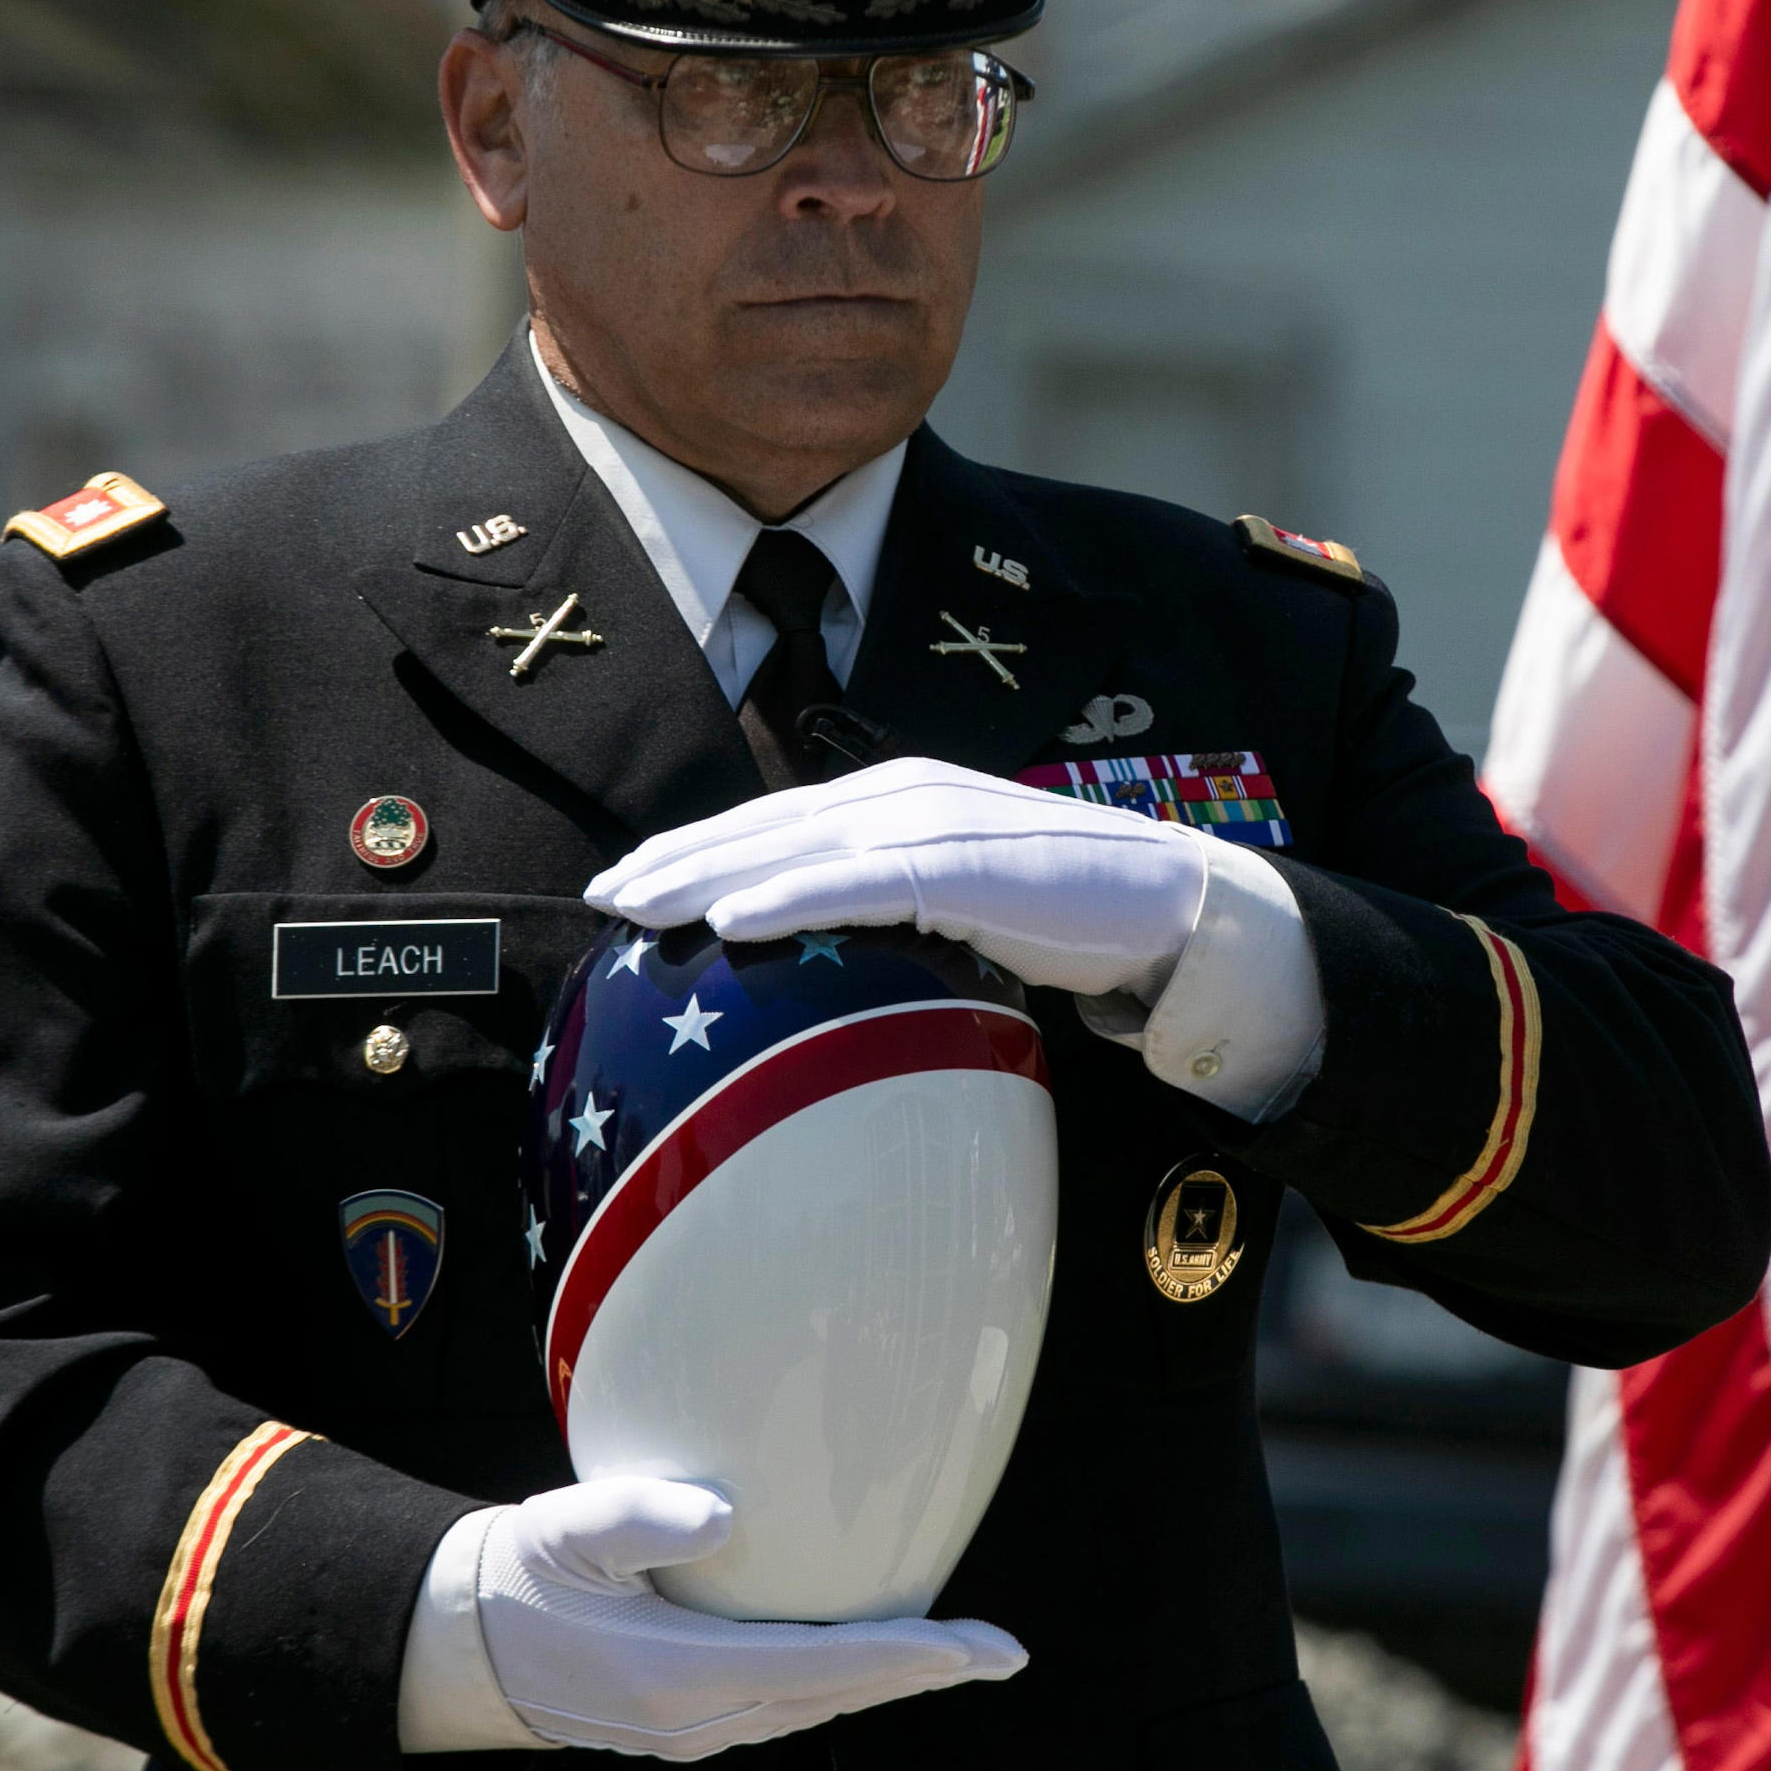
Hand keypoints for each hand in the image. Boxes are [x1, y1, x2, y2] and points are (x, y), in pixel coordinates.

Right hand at [470, 1473, 1024, 1760]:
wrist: (463, 1649)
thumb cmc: (519, 1573)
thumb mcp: (563, 1528)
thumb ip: (639, 1517)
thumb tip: (724, 1516)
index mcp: (675, 1674)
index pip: (819, 1664)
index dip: (905, 1657)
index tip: (977, 1648)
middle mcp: (695, 1720)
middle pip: (835, 1695)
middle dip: (925, 1674)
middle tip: (1006, 1652)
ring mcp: (690, 1734)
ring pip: (814, 1707)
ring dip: (887, 1681)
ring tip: (959, 1654)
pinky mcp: (685, 1728)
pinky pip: (784, 1707)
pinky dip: (839, 1683)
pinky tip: (872, 1659)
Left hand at [585, 757, 1214, 1000]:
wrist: (1168, 906)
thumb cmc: (1070, 916)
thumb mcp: (964, 909)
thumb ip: (900, 916)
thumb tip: (839, 975)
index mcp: (898, 802)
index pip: (780, 823)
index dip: (703, 849)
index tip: (635, 885)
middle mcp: (901, 795)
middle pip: (765, 825)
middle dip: (678, 858)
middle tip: (602, 896)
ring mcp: (928, 821)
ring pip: (792, 844)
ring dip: (706, 873)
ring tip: (637, 905)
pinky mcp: (957, 861)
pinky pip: (854, 881)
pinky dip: (787, 894)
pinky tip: (728, 920)